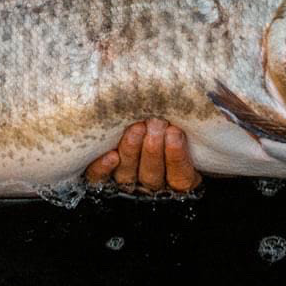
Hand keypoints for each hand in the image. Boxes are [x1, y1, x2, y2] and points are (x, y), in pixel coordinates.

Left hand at [86, 118, 200, 194]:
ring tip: (136, 128)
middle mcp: (151, 184)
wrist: (141, 128)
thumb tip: (177, 101)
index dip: (177, 157)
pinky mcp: (102, 177)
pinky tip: (110, 155)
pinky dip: (103, 168)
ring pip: (127, 175)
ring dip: (132, 151)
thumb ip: (185, 124)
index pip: (180, 177)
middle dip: (153, 149)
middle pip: (152, 176)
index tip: (175, 133)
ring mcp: (126, 181)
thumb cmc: (170, 127)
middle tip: (156, 123)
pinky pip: (99, 179)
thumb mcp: (186, 131)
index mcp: (177, 179)